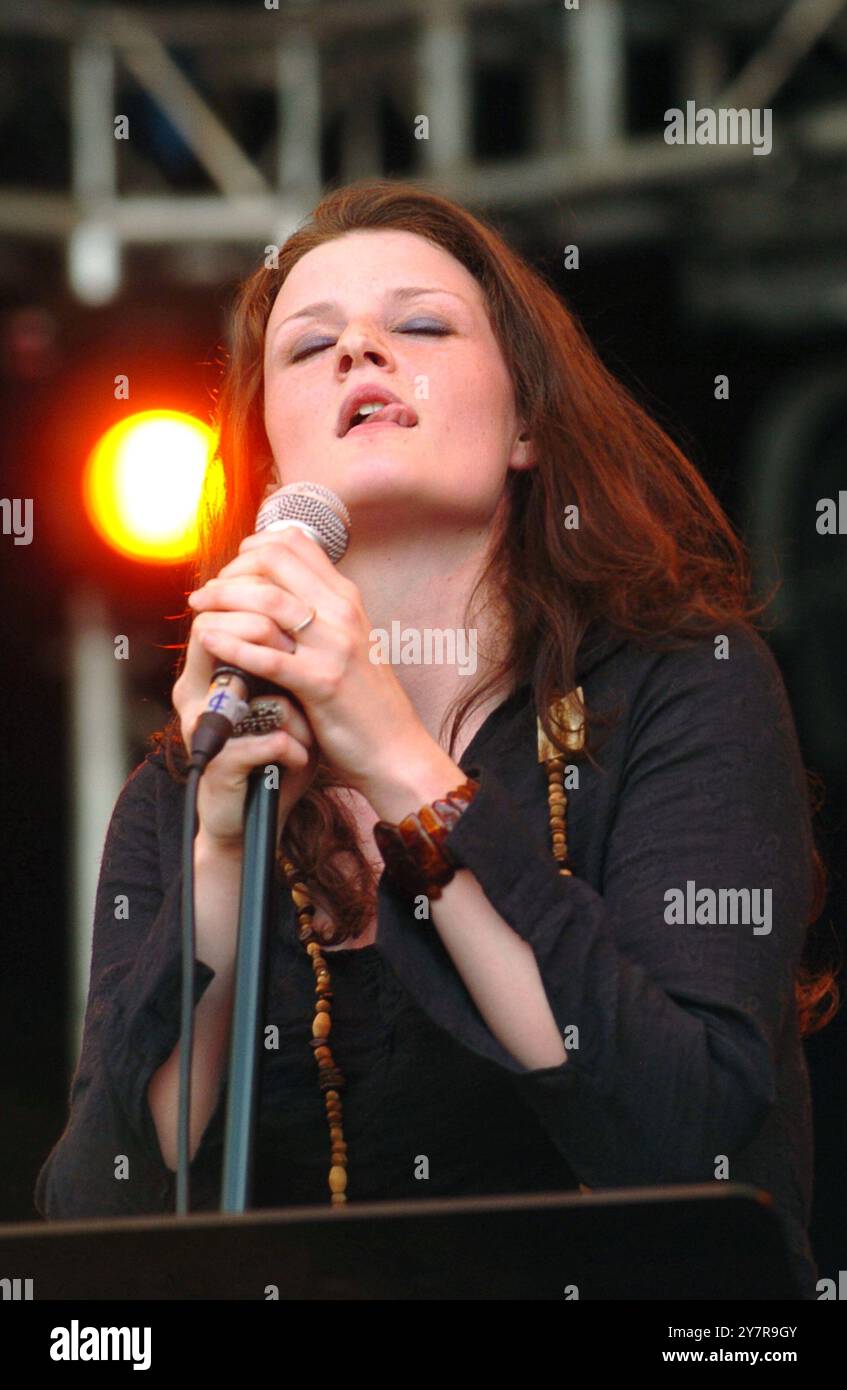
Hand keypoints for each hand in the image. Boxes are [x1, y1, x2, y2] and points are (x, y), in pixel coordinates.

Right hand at [173, 601, 318, 847]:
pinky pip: (269, 740)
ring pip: (255, 694)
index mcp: (211, 674)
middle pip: (220, 639)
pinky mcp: (219, 765)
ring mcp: (206, 730)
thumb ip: (288, 660)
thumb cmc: (273, 753)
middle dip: (274, 650)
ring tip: (307, 729)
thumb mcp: (281, 701)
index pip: (219, 617)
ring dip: (293, 714)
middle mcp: (199, 697)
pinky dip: (295, 750)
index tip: (303, 636)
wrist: (251, 818)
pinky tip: (300, 759)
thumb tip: (315, 620)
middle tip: (307, 674)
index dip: (261, 611)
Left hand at [186, 526, 451, 810]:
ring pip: (267, 600)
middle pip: (274, 561)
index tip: (231, 569)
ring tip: (200, 610)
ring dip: (223, 599)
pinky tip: (209, 640)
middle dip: (230, 570)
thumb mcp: (348, 641)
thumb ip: (319, 613)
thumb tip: (275, 590)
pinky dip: (231, 643)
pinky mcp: (322, 683)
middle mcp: (341, 613)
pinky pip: (267, 655)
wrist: (394, 747)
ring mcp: (334, 646)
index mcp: (346, 598)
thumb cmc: (364, 699)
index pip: (294, 543)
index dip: (252, 547)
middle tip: (207, 592)